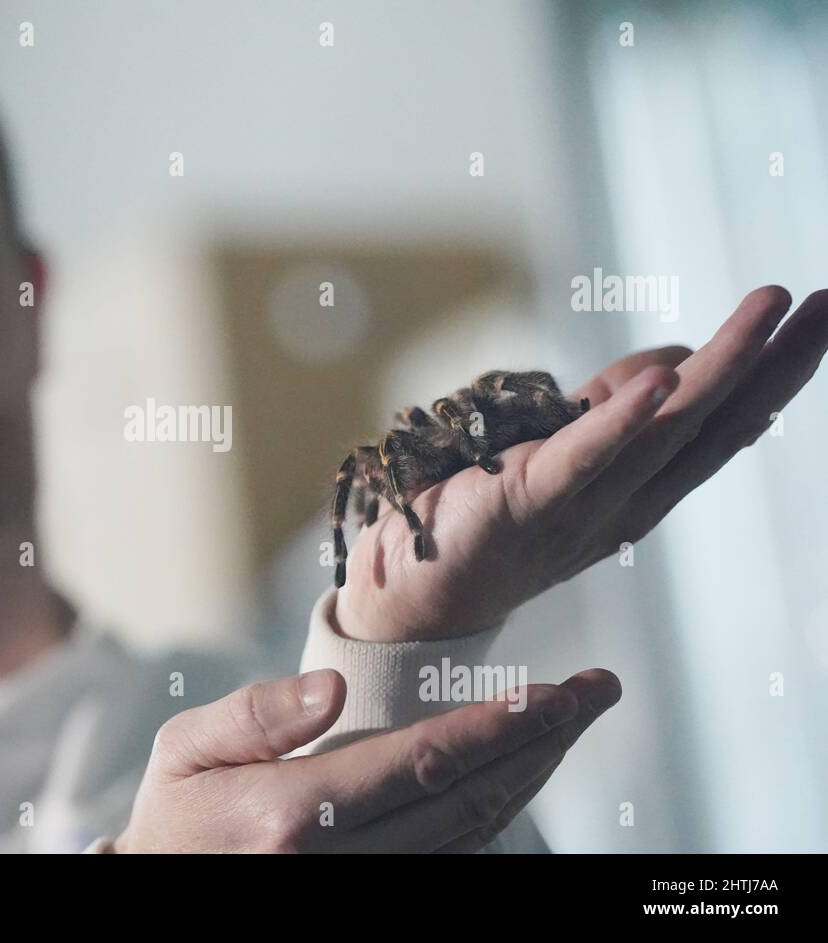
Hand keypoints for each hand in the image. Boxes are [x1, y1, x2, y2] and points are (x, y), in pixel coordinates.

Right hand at [113, 666, 619, 851]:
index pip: (422, 762)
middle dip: (542, 741)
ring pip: (472, 833)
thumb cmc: (174, 815)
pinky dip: (496, 810)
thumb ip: (257, 714)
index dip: (498, 725)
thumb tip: (331, 687)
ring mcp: (361, 885)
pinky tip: (520, 770)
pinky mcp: (369, 892)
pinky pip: (452, 855)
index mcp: (295, 813)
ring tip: (571, 722)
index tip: (555, 690)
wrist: (161, 888)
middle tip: (597, 692)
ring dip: (532, 775)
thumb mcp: (185, 748)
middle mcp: (342, 860)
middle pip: (469, 799)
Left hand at [337, 286, 827, 642]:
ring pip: (663, 431)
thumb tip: (672, 362)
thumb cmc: (481, 513)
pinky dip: (619, 422)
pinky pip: (579, 460)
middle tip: (826, 303)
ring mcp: (578, 506)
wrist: (412, 589)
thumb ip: (608, 411)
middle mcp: (621, 502)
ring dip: (720, 368)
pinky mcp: (524, 502)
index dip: (765, 374)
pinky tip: (662, 379)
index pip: (714, 426)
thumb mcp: (558, 450)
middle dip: (773, 364)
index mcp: (632, 490)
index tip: (808, 316)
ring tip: (767, 309)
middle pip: (711, 425)